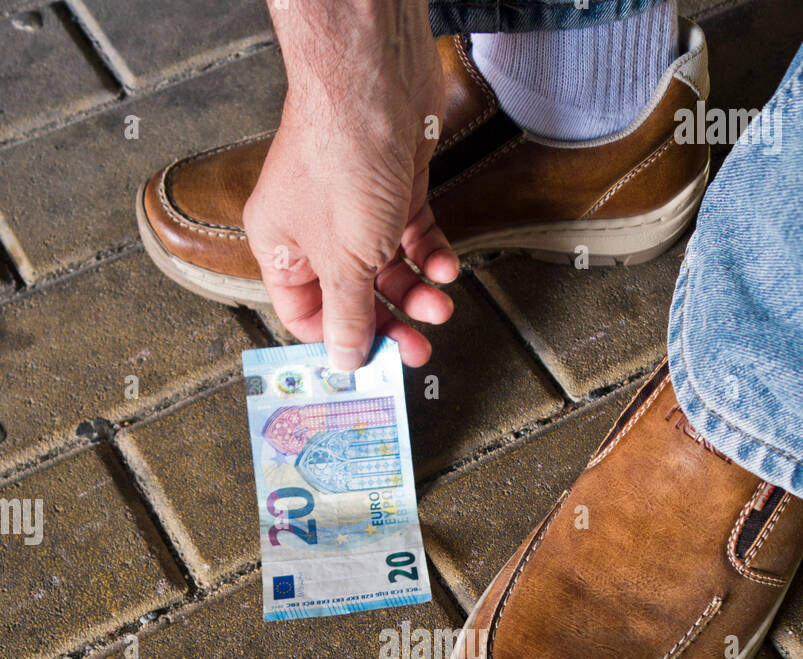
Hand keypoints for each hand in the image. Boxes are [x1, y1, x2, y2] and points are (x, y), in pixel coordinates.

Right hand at [244, 0, 458, 369]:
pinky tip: (445, 267)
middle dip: (388, 322)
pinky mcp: (391, 188)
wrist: (373, 80)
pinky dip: (430, 255)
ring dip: (416, 293)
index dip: (340, 339)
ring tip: (440, 305)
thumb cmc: (340, 157)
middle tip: (416, 348)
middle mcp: (313, 229)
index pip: (306, 313)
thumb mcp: (344, 259)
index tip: (372, 360)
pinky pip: (412, 236)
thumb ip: (347, 313)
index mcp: (281, 247)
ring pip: (387, 269)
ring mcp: (354, 208)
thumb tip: (344, 359)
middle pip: (353, 296)